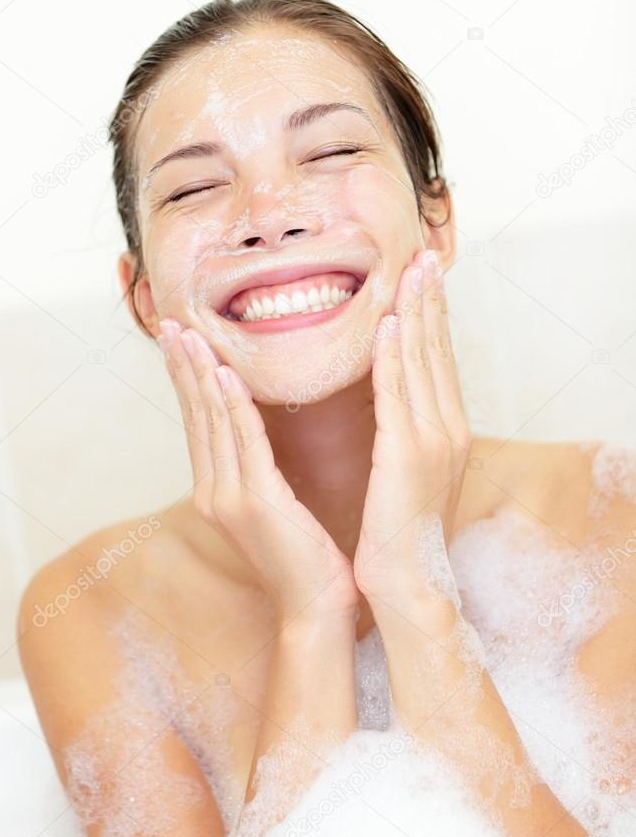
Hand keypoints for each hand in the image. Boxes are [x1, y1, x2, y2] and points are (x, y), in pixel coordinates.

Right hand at [156, 321, 358, 624]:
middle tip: (171, 324)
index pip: (200, 424)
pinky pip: (243, 443)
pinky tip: (224, 375)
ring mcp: (229, 498)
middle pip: (196, 417)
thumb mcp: (275, 508)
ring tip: (189, 336)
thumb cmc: (305, 560)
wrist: (316, 609)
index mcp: (216, 492)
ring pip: (212, 423)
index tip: (182, 341)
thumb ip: (259, 472)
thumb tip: (259, 437)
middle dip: (184, 368)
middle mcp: (213, 492)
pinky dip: (232, 406)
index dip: (189, 380)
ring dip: (200, 375)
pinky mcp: (255, 503)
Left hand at [353, 248, 471, 614]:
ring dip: (418, 312)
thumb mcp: (406, 472)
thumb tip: (391, 404)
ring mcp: (431, 441)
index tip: (425, 278)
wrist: (404, 581)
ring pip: (424, 363)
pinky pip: (399, 395)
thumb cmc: (397, 530)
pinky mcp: (406, 455)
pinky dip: (396, 356)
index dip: (433, 317)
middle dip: (432, 301)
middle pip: (438, 352)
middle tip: (425, 255)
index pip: (438, 362)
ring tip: (413, 270)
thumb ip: (404, 432)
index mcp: (445, 432)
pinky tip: (391, 323)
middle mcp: (446, 429)